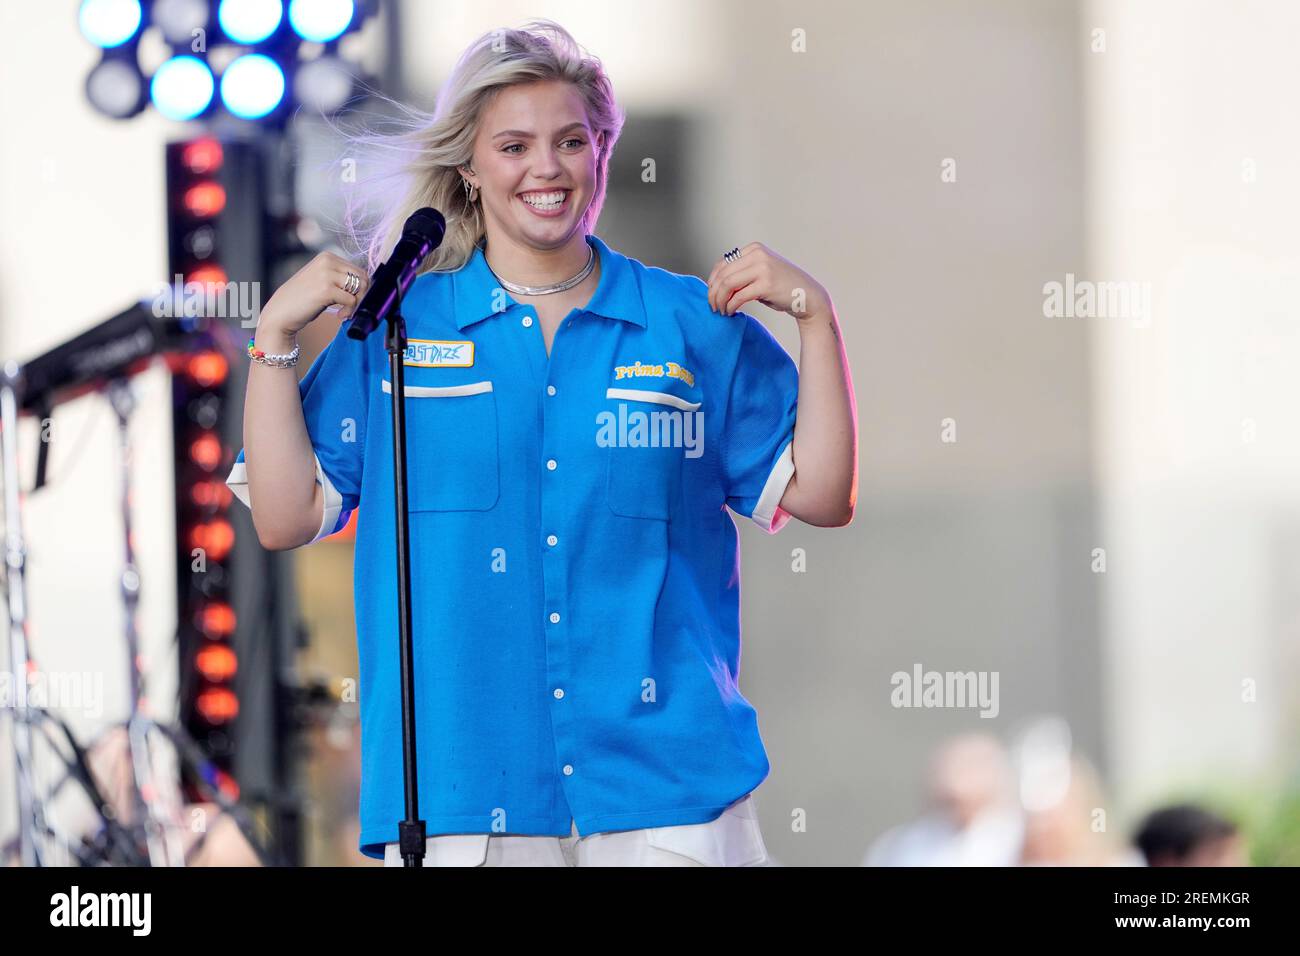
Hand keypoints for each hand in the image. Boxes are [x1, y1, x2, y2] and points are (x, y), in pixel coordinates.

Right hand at [258, 251, 370, 337]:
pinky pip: (352, 300)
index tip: (352, 301)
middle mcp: (327, 261)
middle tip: (350, 308)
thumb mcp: (322, 281)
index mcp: (327, 256)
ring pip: (360, 288)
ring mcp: (326, 274)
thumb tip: (367, 284)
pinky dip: (349, 311)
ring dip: (356, 304)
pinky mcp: (326, 289)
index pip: (359, 270)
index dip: (361, 288)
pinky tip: (339, 316)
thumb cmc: (302, 300)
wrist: (280, 313)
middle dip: (362, 296)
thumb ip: (340, 278)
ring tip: (344, 312)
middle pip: (363, 278)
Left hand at [705, 242, 831, 321]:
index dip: (712, 280)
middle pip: (723, 273)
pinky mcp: (766, 284)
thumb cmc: (783, 288)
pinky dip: (730, 306)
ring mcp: (762, 268)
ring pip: (728, 283)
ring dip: (720, 300)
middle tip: (712, 306)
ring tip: (720, 310)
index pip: (723, 263)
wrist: (809, 296)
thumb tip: (716, 285)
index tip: (711, 295)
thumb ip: (742, 274)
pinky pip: (739, 296)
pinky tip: (730, 312)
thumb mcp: (761, 273)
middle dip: (713, 292)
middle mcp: (757, 254)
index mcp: (754, 249)